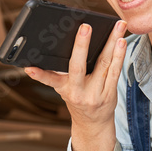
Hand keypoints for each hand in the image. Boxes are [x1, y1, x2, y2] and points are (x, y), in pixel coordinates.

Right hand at [26, 20, 126, 150]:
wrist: (93, 123)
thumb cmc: (77, 100)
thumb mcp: (63, 90)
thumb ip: (56, 74)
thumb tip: (43, 53)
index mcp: (64, 89)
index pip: (50, 79)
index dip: (39, 75)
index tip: (29, 68)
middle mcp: (79, 92)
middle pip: (79, 66)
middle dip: (81, 46)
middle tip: (85, 27)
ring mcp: (96, 93)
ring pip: (104, 64)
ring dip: (112, 44)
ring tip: (117, 27)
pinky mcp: (111, 92)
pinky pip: (116, 71)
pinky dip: (120, 55)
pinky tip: (122, 42)